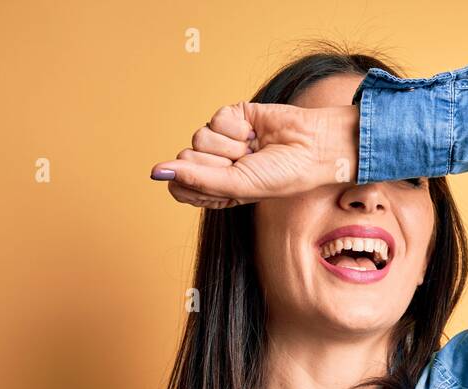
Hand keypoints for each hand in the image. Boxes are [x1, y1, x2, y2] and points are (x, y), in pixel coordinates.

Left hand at [150, 102, 359, 207]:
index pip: (178, 188)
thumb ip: (194, 180)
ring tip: (253, 150)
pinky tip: (254, 133)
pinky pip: (215, 119)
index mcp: (215, 191)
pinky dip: (236, 128)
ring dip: (229, 146)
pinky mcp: (231, 117)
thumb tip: (155, 172)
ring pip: (199, 138)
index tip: (221, 183)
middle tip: (243, 165)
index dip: (194, 184)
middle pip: (185, 161)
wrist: (312, 147)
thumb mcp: (236, 186)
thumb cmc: (280, 176)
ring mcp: (222, 140)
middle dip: (215, 164)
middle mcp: (215, 166)